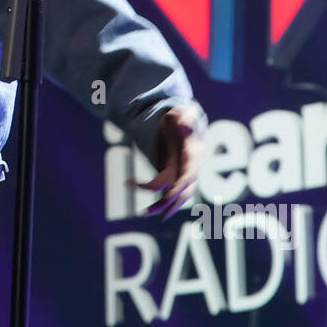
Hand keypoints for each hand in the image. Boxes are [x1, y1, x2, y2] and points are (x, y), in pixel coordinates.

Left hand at [134, 105, 203, 220]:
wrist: (181, 123)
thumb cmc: (181, 117)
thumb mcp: (183, 113)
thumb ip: (186, 118)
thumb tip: (185, 123)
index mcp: (193, 156)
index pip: (188, 175)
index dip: (180, 186)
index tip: (169, 194)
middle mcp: (190, 169)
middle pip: (182, 192)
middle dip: (168, 203)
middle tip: (150, 212)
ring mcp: (182, 175)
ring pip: (175, 197)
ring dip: (160, 206)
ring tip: (143, 213)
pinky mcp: (172, 177)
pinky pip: (166, 192)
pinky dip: (154, 196)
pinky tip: (133, 187)